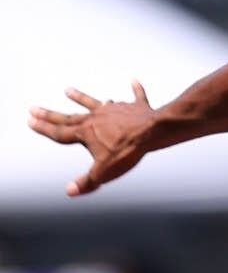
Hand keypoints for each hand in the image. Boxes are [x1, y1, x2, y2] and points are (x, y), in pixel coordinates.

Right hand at [27, 80, 154, 195]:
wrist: (152, 132)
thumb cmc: (128, 151)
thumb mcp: (105, 171)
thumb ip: (87, 181)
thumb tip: (69, 191)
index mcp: (86, 133)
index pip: (60, 133)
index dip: (44, 129)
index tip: (30, 121)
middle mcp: (97, 118)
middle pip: (70, 117)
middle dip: (51, 114)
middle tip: (34, 108)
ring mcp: (115, 110)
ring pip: (94, 102)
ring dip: (81, 97)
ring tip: (68, 90)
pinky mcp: (135, 107)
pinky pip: (136, 96)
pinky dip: (136, 89)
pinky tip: (134, 81)